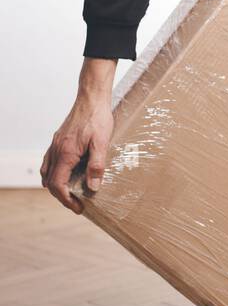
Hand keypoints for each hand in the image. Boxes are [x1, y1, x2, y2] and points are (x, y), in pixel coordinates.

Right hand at [40, 59, 116, 213]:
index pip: (59, 185)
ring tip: (71, 194)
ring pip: (47, 172)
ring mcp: (55, 144)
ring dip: (56, 186)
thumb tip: (93, 187)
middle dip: (63, 196)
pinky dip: (52, 173)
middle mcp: (56, 150)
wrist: (91, 98)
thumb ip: (97, 165)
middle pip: (51, 181)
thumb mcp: (102, 142)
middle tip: (77, 204)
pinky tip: (62, 174)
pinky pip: (49, 161)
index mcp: (66, 153)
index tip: (79, 208)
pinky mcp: (59, 139)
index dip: (67, 200)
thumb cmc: (98, 118)